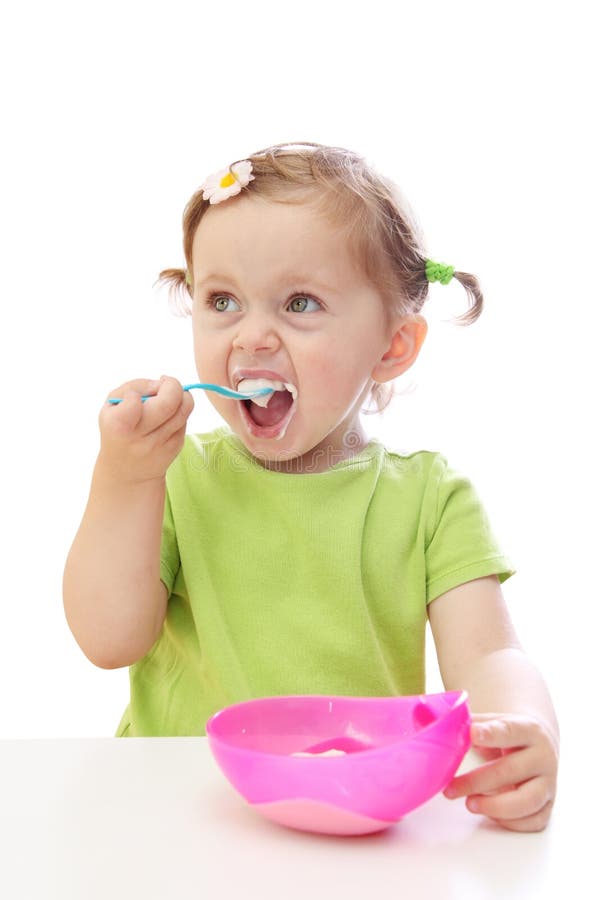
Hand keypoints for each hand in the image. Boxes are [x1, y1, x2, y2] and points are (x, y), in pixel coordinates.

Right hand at [97, 376, 193, 483]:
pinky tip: (167, 416)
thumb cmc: (118, 428)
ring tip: (168, 397)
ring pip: (184, 410)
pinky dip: (179, 412)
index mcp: (118, 426)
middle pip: (169, 403)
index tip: (133, 397)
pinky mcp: (175, 448)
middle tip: (165, 384)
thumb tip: (162, 382)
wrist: (126, 471)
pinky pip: (185, 420)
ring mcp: (160, 446)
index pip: (133, 402)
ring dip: (180, 396)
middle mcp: (140, 439)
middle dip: (172, 385)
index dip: (135, 393)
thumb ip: (133, 387)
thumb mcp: (112, 406)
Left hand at [443, 713, 558, 831]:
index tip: (472, 734)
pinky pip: (533, 820)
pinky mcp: (548, 805)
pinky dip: (510, 821)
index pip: (511, 731)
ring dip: (495, 806)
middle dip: (477, 781)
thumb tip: (443, 727)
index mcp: (529, 730)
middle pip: (511, 771)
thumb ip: (472, 723)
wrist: (538, 746)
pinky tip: (489, 813)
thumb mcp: (493, 721)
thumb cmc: (507, 734)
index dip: (491, 733)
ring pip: (528, 801)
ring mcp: (548, 783)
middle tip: (450, 788)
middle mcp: (543, 756)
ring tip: (469, 804)